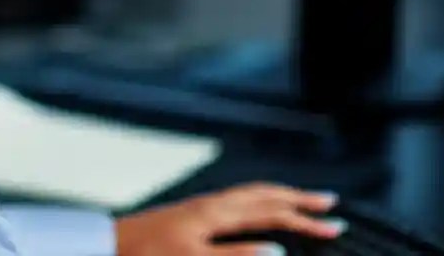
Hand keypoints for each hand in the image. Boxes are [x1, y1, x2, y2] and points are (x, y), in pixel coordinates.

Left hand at [114, 182, 346, 255]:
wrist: (108, 245)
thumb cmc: (146, 254)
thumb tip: (277, 251)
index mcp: (216, 213)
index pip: (272, 213)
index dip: (305, 221)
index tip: (335, 228)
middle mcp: (212, 203)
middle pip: (265, 195)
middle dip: (299, 199)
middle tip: (330, 204)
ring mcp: (202, 206)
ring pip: (251, 193)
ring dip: (280, 195)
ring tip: (302, 200)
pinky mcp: (192, 212)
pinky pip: (236, 199)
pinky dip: (258, 199)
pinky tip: (257, 209)